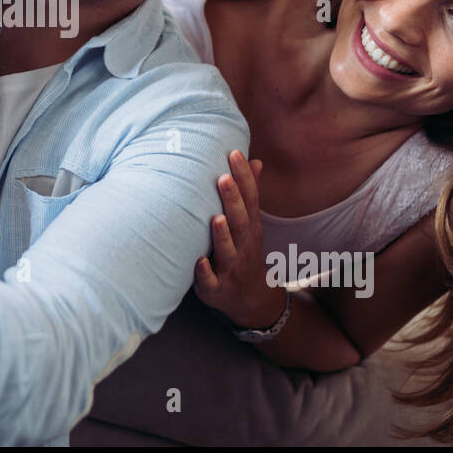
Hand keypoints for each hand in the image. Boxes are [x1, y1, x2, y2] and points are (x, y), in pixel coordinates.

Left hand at [193, 150, 278, 325]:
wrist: (250, 298)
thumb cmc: (243, 250)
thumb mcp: (251, 223)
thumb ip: (249, 193)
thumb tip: (253, 160)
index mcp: (250, 226)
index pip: (250, 198)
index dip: (244, 177)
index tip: (234, 153)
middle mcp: (243, 245)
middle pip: (241, 221)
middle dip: (233, 200)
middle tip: (223, 177)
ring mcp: (231, 267)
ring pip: (228, 251)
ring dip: (222, 236)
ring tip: (216, 218)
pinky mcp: (217, 288)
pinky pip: (211, 281)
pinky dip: (205, 273)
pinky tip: (198, 261)